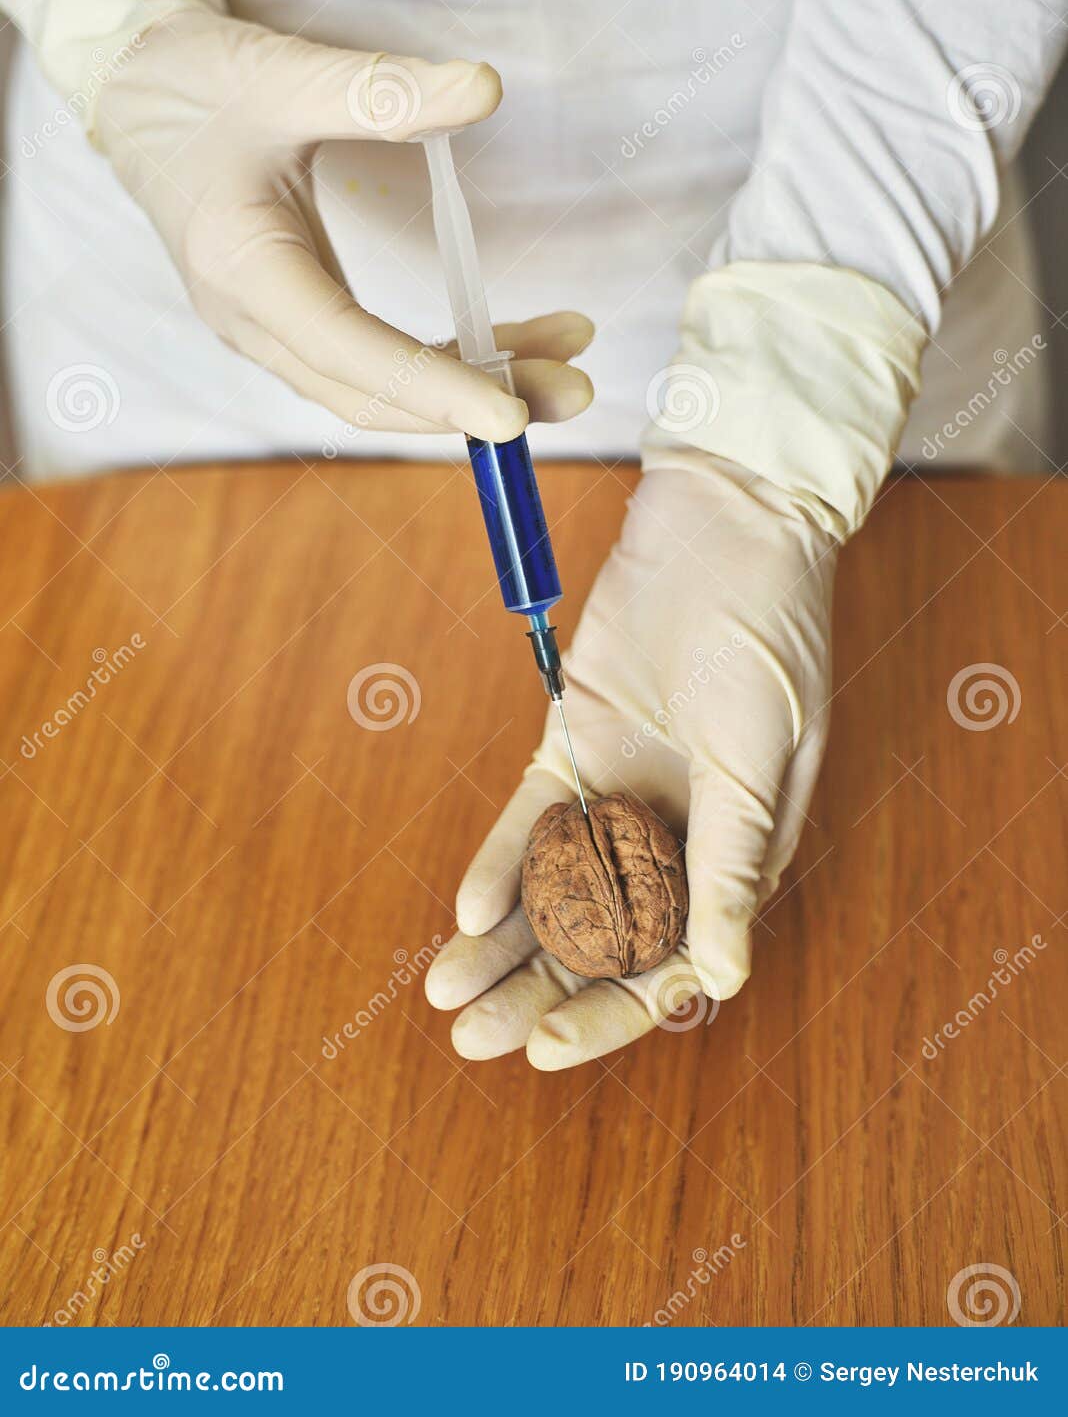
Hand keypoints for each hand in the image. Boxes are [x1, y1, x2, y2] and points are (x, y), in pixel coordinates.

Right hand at [94, 7, 592, 434]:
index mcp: (244, 269)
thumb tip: (484, 87)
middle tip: (576, 392)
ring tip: (567, 368)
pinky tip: (514, 344)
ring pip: (379, 387)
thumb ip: (380, 88)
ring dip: (472, 386)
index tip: (511, 415)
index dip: (432, 388)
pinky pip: (375, 362)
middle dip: (475, 403)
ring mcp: (272, 327)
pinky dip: (446, 363)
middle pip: (374, 392)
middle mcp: (253, 319)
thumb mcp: (282, 72)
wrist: (132, 94)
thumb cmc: (194, 82)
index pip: (349, 352)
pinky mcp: (295, 317)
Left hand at [425, 456, 836, 1068]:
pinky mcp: (572, 745)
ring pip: (554, 891)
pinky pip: (527, 821)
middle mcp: (675, 837)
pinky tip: (466, 910)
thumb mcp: (756, 759)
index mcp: (736, 857)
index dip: (611, 1013)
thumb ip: (729, 863)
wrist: (724, 526)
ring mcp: (620, 793)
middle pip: (600, 940)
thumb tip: (724, 977)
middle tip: (470, 1039)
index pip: (670, 963)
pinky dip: (500, 863)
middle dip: (538, 994)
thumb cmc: (765, 639)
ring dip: (504, 945)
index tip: (545, 1047)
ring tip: (445, 996)